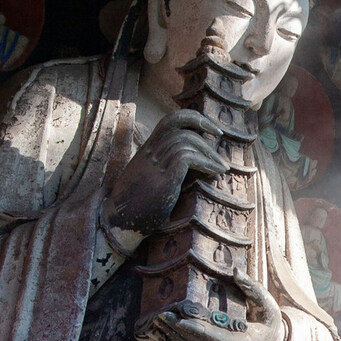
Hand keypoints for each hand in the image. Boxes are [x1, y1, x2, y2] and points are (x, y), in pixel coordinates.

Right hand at [108, 108, 230, 231]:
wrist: (119, 222)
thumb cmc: (137, 204)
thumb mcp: (150, 178)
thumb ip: (165, 166)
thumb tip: (194, 165)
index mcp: (148, 149)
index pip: (170, 120)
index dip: (192, 118)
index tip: (210, 129)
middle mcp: (150, 152)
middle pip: (177, 122)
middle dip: (203, 124)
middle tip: (220, 135)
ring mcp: (155, 165)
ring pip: (185, 140)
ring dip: (209, 151)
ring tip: (221, 166)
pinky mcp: (162, 180)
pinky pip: (187, 159)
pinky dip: (206, 163)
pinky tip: (215, 174)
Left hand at [146, 301, 283, 340]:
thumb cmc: (267, 323)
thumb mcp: (267, 305)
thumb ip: (252, 288)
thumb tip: (236, 271)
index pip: (219, 339)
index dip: (199, 330)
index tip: (182, 320)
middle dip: (179, 331)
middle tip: (163, 315)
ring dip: (172, 339)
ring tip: (158, 322)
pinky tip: (161, 335)